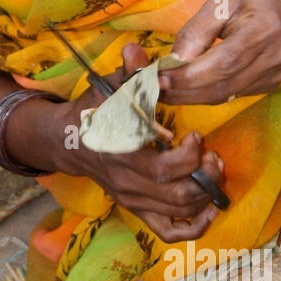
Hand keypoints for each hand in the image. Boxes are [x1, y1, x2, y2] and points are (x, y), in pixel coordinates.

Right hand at [53, 43, 224, 242]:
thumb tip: (135, 49)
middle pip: (179, 195)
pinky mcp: (136, 210)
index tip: (194, 135)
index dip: (190, 156)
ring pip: (179, 212)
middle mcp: (127, 183)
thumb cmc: (94, 112)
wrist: (68, 142)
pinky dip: (195, 227)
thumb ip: (129, 74)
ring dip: (206, 195)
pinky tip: (210, 209)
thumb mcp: (109, 90)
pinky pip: (168, 231)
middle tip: (212, 155)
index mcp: (121, 154)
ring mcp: (132, 200)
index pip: (164, 169)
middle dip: (206, 176)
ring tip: (212, 171)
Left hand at [158, 0, 280, 105]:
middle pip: (222, 85)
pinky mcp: (271, 83)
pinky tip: (186, 88)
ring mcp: (275, 74)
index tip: (156, 77)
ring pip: (225, 95)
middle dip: (182, 90)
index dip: (187, 76)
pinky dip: (206, 94)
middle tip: (151, 87)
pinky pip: (233, 94)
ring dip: (189, 96)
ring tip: (162, 89)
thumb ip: (197, 30)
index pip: (222, 63)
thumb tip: (173, 61)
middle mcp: (274, 58)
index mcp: (263, 30)